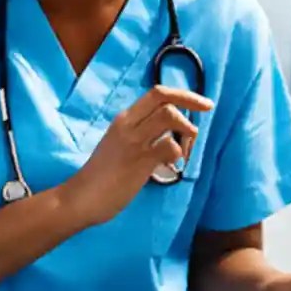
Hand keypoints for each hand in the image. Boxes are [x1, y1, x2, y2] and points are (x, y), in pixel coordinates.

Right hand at [60, 85, 212, 226]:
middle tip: (208, 108)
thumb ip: (141, 135)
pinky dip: (179, 154)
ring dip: (187, 128)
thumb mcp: (120, 144)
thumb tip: (170, 135)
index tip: (201, 103)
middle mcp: (128, 125)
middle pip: (164, 97)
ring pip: (169, 116)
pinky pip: (169, 148)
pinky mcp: (139, 162)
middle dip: (191, 100)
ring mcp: (134, 142)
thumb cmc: (102, 174)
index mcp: (124, 119)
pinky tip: (174, 166)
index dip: (183, 94)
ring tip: (187, 147)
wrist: (82, 196)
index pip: (156, 93)